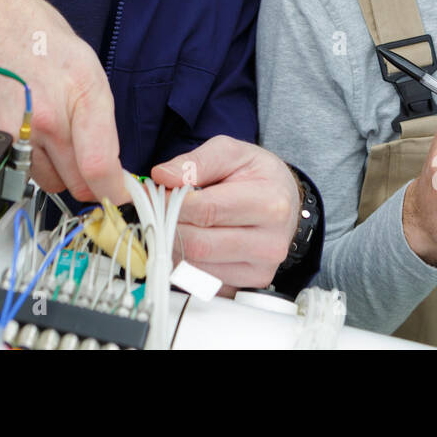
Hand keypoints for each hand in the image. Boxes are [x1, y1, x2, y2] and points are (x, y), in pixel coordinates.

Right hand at [0, 0, 126, 204]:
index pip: (100, 166)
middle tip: (75, 150)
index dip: (112, 190)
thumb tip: (109, 165)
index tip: (116, 195)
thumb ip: (98, 116)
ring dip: (50, 168)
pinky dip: (21, 163)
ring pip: (47, 182)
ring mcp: (15, 131)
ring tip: (40, 130)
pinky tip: (19, 133)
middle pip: (77, 182)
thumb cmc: (29, 35)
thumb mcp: (84, 63)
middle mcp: (49, 115)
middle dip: (83, 176)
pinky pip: (16, 172)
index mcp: (83, 90)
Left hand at [150, 136, 300, 292]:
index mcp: (270, 205)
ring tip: (168, 221)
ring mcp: (261, 269)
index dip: (171, 203)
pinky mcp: (249, 283)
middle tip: (152, 210)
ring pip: (196, 266)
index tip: (151, 194)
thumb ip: (196, 162)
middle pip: (198, 244)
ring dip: (172, 245)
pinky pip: (203, 279)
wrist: (286, 200)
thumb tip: (163, 176)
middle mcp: (270, 243)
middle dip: (167, 225)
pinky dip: (185, 261)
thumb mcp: (231, 152)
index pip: (206, 211)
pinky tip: (186, 240)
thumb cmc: (258, 174)